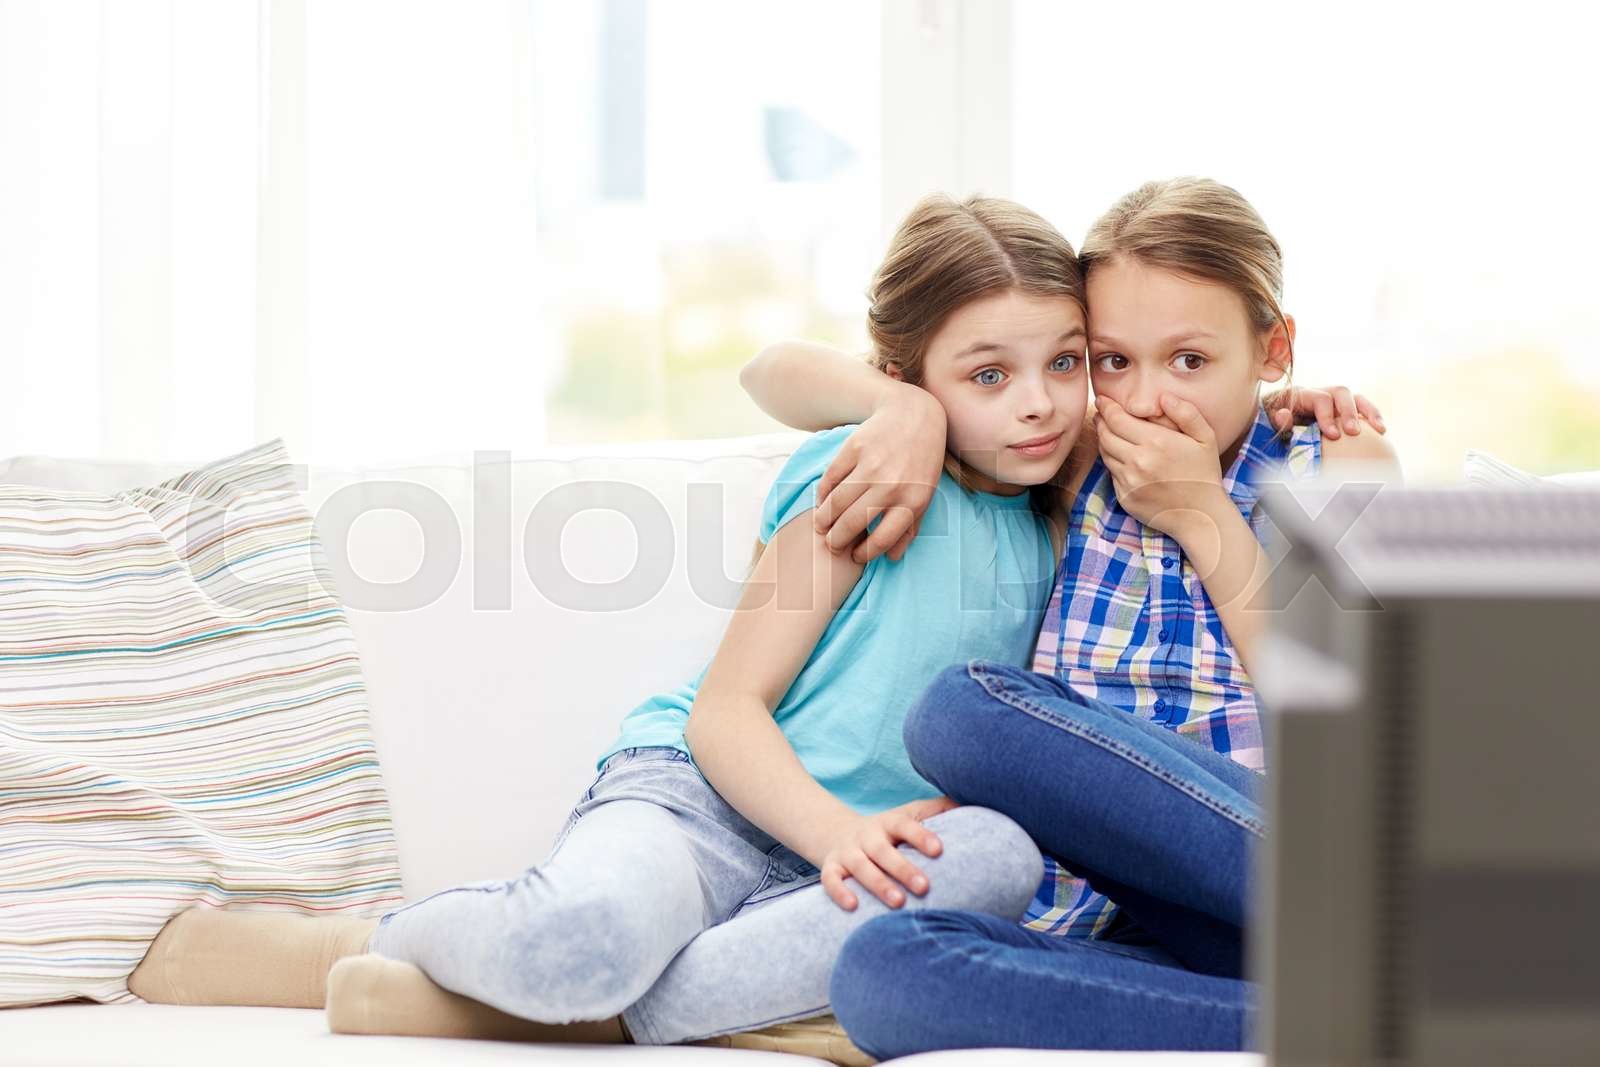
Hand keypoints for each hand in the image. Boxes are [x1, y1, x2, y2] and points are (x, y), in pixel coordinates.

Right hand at [814, 383, 946, 563]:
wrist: (915, 415)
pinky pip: (831, 478)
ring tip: (821, 527)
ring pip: (837, 502)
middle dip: (837, 540)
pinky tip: (823, 501)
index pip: (882, 539)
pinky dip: (823, 493)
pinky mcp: (854, 448)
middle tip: (831, 545)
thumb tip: (890, 557)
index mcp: (912, 500)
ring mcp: (870, 465)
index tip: (854, 556)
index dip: (864, 553)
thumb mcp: (926, 495)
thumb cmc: (922, 462)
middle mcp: (891, 484)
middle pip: (853, 522)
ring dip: (824, 519)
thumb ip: (909, 527)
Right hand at [819, 795, 958, 910]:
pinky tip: (854, 906)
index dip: (921, 836)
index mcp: (889, 823)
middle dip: (903, 869)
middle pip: (883, 851)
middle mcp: (867, 835)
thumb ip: (936, 811)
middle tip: (925, 887)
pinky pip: (830, 879)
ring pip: (860, 867)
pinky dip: (840, 892)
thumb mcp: (908, 815)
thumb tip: (974, 802)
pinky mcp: (830, 867)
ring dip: (878, 884)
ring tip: (898, 903)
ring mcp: (847, 851)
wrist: (837, 833)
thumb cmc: (887, 831)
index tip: (939, 850)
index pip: (905, 825)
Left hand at [1094, 396, 1226, 538]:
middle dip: (1101, 421)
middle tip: (1102, 414)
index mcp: (1156, 442)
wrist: (1201, 516)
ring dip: (1104, 441)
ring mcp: (1129, 481)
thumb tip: (1164, 397)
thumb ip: (1186, 413)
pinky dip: (1114, 462)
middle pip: (1105, 435)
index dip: (1107, 407)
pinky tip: (1123, 457)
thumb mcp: (1206, 438)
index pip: (1117, 419)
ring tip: (1110, 432)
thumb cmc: (1204, 474)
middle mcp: (1138, 462)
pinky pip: (1111, 474)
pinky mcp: (1124, 497)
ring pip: (1105, 454)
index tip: (1103, 400)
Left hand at [1265, 384, 1385, 438]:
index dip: (1328, 417)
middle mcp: (1319, 392)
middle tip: (1353, 432)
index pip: (1320, 399)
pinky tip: (1380, 430)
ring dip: (1368, 412)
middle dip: (1349, 412)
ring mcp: (1333, 399)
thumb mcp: (1269, 422)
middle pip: (1340, 392)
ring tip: (1379, 430)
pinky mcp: (1342, 408)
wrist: (1272, 419)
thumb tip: (1283, 415)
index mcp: (1300, 394)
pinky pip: (1362, 406)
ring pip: (1355, 396)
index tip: (1333, 436)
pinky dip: (1372, 416)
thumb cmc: (1271, 424)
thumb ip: (1278, 420)